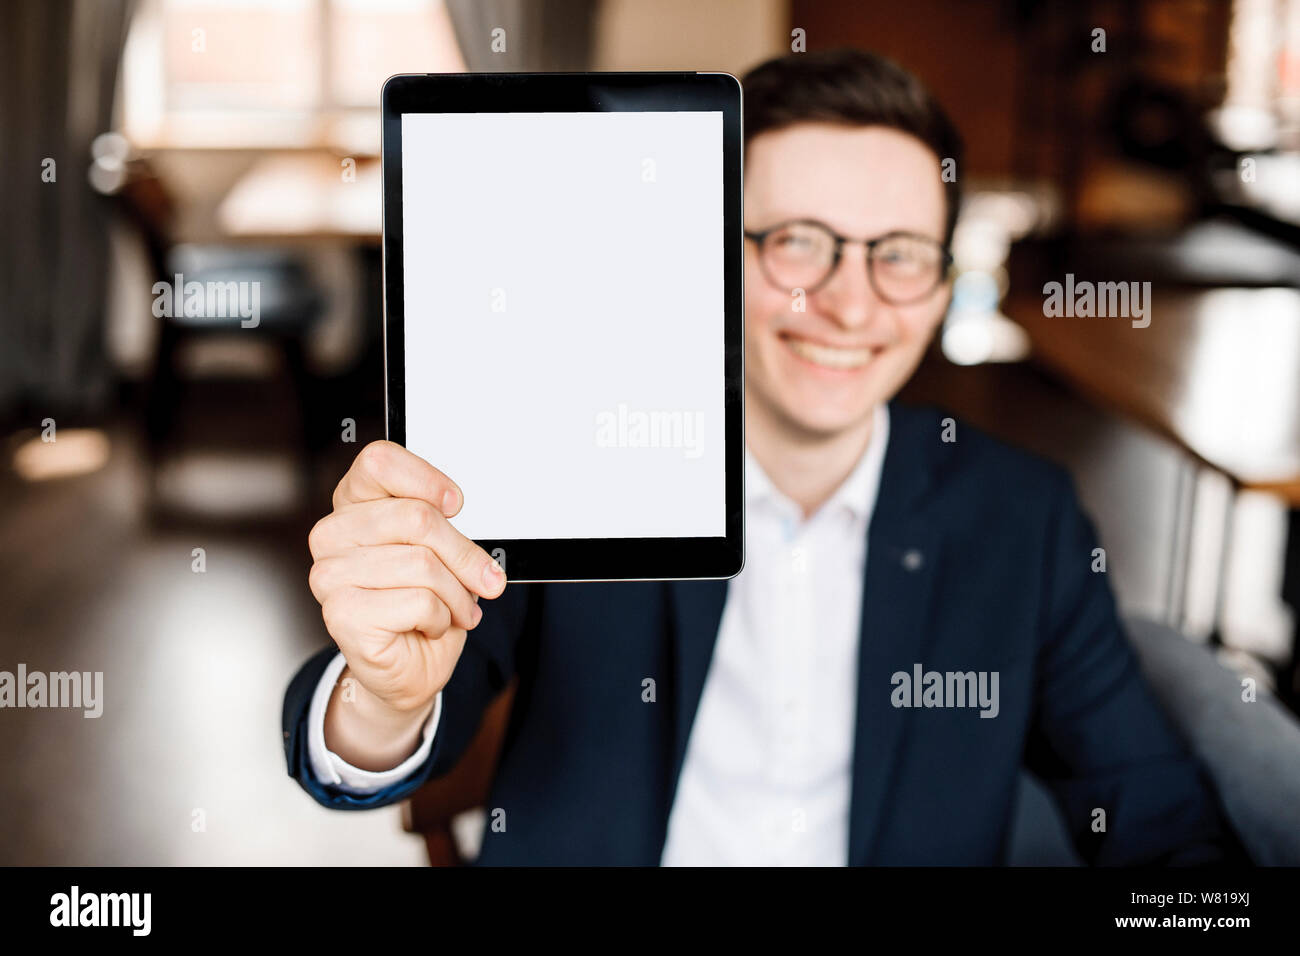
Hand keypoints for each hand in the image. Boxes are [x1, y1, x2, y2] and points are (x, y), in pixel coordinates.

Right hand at [308, 441, 505, 725]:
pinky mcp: (340, 613)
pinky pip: (419, 602)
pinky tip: (431, 625)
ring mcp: (329, 574)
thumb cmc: (424, 603)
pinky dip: (442, 618)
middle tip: (485, 580)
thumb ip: (443, 526)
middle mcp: (331, 534)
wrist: (410, 666)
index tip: (456, 504)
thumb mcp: (441, 552)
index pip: (379, 462)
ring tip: (458, 608)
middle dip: (464, 554)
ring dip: (457, 594)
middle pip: (416, 517)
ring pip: (423, 564)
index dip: (426, 480)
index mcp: (352, 504)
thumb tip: (469, 529)